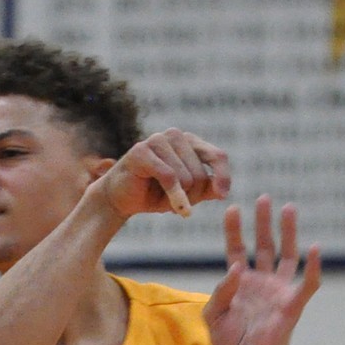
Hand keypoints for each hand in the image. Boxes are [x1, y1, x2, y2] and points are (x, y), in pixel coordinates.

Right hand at [94, 128, 229, 220]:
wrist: (120, 198)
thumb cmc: (154, 194)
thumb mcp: (187, 194)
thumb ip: (206, 189)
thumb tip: (222, 191)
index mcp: (190, 142)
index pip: (217, 155)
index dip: (223, 176)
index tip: (223, 196)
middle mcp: (175, 136)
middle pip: (200, 173)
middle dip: (192, 196)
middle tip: (177, 203)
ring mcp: (157, 140)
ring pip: (186, 177)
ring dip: (179, 198)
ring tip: (166, 200)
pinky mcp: (141, 151)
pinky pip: (169, 177)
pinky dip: (173, 196)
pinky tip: (170, 208)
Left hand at [203, 196, 321, 344]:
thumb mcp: (213, 316)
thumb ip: (221, 291)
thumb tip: (236, 267)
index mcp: (240, 283)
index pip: (237, 249)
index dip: (234, 229)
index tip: (232, 208)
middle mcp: (261, 283)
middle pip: (264, 245)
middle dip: (263, 222)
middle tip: (265, 198)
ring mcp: (278, 293)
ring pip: (287, 256)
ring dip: (288, 233)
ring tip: (288, 208)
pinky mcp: (292, 306)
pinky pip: (307, 283)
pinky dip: (313, 266)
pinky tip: (315, 247)